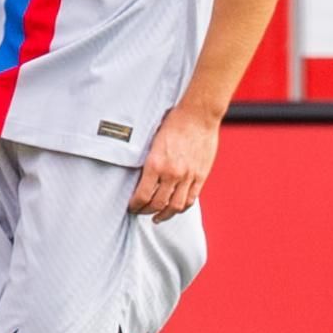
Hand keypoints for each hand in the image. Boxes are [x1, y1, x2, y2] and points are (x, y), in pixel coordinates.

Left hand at [129, 107, 217, 221]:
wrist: (198, 115)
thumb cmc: (174, 123)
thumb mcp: (153, 142)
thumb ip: (149, 163)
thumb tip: (142, 180)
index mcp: (155, 164)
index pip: (142, 196)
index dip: (135, 206)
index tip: (131, 207)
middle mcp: (171, 173)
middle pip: (157, 204)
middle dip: (146, 211)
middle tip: (141, 211)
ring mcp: (188, 176)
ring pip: (175, 206)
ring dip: (164, 215)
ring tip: (158, 217)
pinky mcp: (201, 176)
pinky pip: (191, 199)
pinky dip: (182, 207)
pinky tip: (175, 208)